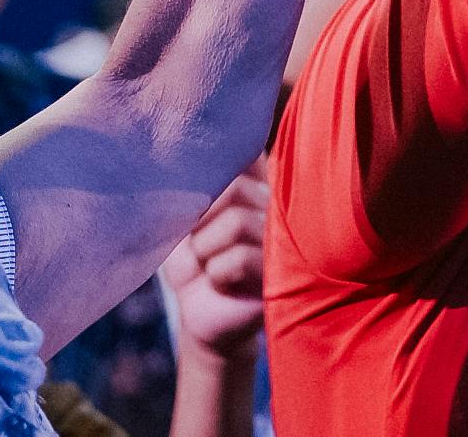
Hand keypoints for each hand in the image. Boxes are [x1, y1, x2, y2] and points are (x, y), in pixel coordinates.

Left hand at [159, 162, 268, 361]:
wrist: (201, 315)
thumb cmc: (192, 263)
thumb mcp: (184, 221)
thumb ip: (191, 187)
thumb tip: (184, 152)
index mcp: (255, 186)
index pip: (245, 155)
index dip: (220, 168)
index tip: (201, 186)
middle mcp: (276, 206)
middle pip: (234, 188)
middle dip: (202, 220)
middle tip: (198, 244)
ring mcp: (283, 239)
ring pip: (236, 223)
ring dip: (206, 250)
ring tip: (210, 265)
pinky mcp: (282, 272)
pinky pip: (238, 259)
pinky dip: (217, 273)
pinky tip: (223, 283)